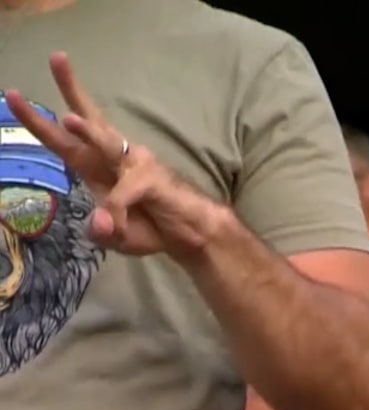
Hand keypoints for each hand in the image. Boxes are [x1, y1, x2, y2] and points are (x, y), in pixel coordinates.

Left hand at [3, 53, 212, 256]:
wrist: (193, 234)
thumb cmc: (154, 227)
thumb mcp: (116, 237)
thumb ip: (102, 231)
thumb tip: (100, 223)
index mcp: (98, 167)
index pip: (65, 140)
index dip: (39, 119)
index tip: (13, 94)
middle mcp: (115, 158)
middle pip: (90, 118)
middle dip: (71, 88)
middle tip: (56, 58)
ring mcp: (135, 166)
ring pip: (108, 144)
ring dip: (89, 133)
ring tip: (70, 120)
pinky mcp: (151, 180)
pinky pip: (124, 194)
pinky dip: (116, 212)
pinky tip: (116, 226)